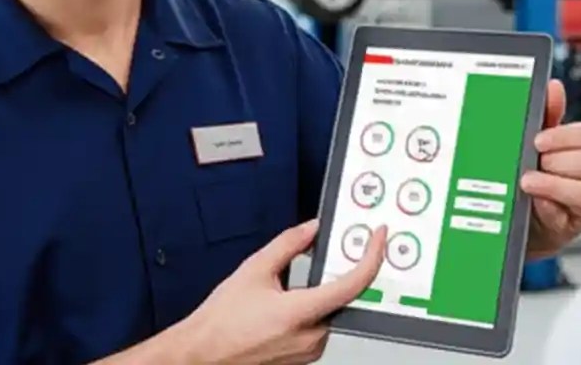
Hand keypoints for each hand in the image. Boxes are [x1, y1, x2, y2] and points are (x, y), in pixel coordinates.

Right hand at [177, 219, 387, 364]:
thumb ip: (289, 245)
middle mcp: (310, 338)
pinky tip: (284, 306)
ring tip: (284, 291)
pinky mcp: (303, 359)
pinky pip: (318, 328)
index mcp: (299, 313)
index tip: (378, 239)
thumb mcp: (254, 270)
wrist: (202, 354)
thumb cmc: (221, 322)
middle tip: (320, 259)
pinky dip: (310, 311)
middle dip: (333, 276)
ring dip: (318, 295)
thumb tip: (312, 230)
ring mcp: (308, 352)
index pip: (353, 284)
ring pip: (329, 313)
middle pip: (341, 298)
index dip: (371, 256)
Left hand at [520, 80, 580, 259]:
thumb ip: (546, 117)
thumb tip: (554, 86)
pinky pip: (577, 212)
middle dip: (556, 161)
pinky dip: (553, 203)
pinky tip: (535, 201)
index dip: (563, 136)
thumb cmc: (530, 179)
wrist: (519, 222)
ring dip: (552, 183)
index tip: (537, 141)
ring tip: (527, 182)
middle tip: (532, 164)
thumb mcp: (533, 147)